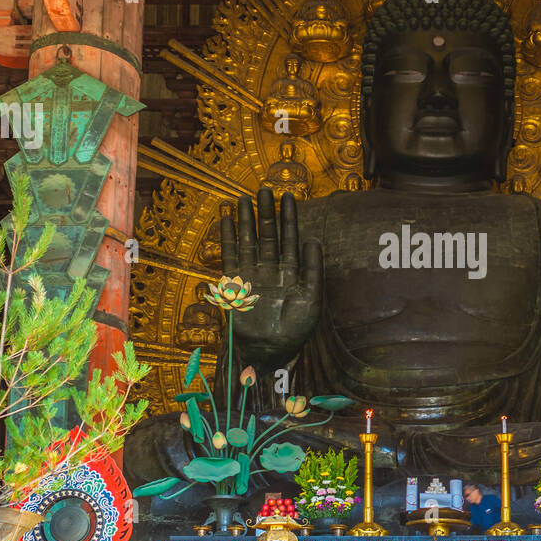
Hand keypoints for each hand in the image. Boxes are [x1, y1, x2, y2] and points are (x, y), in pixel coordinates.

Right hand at [220, 188, 322, 365]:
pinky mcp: (235, 283)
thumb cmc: (295, 331)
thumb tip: (312, 240)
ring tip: (244, 198)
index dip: (289, 218)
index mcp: (292, 273)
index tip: (289, 196)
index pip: (290, 239)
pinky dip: (228, 237)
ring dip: (247, 220)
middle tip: (265, 189)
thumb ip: (312, 270)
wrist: (269, 351)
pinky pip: (231, 255)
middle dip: (267, 213)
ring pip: (249, 241)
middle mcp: (271, 270)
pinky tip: (227, 219)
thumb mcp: (311, 300)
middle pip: (268, 235)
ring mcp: (252, 275)